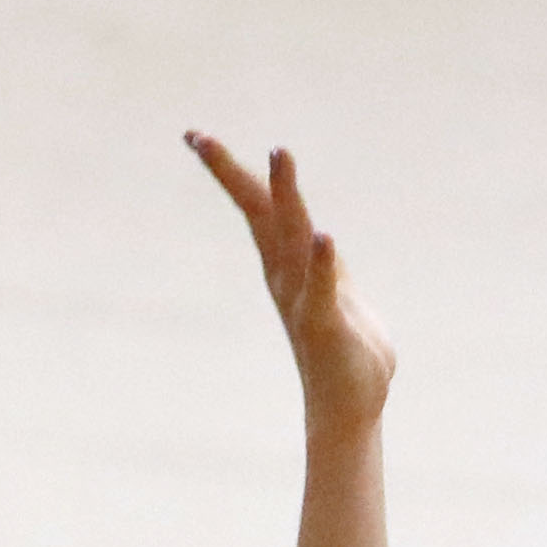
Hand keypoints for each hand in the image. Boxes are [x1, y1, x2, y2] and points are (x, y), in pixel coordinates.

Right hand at [186, 132, 396, 435]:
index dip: (232, 172)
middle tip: (198, 138)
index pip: (256, 209)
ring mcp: (304, 298)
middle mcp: (286, 276)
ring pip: (291, 237)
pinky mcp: (326, 323)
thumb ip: (324, 267)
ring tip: (280, 153)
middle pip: (258, 213)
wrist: (349, 408)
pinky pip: (323, 288)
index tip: (196, 137)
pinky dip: (322, 263)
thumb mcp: (334, 295)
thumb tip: (317, 241)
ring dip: (287, 196)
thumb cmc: (347, 353)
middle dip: (230, 173)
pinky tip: (322, 236)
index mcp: (286, 266)